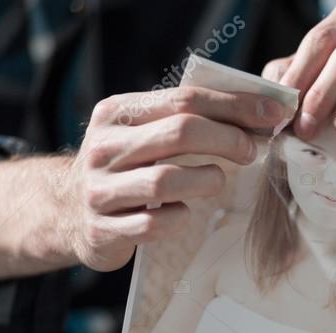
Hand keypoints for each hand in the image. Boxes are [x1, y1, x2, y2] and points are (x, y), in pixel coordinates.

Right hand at [62, 87, 286, 270]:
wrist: (63, 210)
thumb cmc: (123, 167)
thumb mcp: (140, 132)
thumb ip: (184, 118)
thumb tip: (257, 112)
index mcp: (116, 113)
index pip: (183, 99)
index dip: (234, 106)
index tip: (272, 113)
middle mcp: (104, 148)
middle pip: (179, 133)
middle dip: (227, 139)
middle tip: (251, 151)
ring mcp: (100, 190)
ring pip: (166, 181)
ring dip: (205, 180)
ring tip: (217, 180)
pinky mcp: (103, 230)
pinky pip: (153, 225)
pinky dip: (178, 218)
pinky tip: (184, 213)